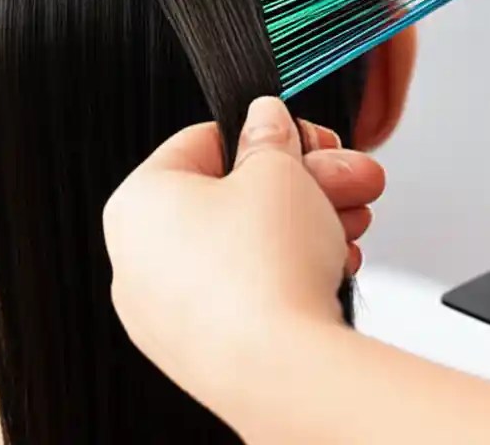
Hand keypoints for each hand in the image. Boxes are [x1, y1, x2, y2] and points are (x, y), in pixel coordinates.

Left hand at [103, 97, 385, 414]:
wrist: (283, 369)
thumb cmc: (265, 269)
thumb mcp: (278, 170)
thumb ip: (270, 136)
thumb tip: (264, 120)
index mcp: (138, 202)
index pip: (203, 144)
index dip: (267, 137)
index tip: (308, 140)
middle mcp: (139, 259)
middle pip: (232, 197)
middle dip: (304, 183)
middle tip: (347, 177)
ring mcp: (166, 312)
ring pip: (245, 247)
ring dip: (307, 225)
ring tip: (351, 221)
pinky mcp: (200, 349)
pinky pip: (246, 294)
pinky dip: (287, 274)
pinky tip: (333, 264)